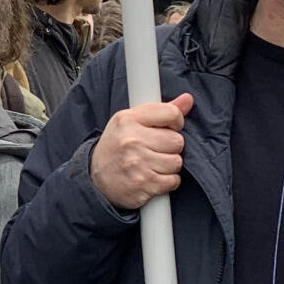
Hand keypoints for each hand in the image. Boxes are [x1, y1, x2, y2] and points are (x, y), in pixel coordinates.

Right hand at [92, 95, 194, 211]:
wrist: (95, 178)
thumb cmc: (116, 147)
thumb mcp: (130, 122)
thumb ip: (161, 111)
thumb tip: (188, 99)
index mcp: (128, 120)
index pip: (171, 113)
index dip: (176, 122)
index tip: (169, 128)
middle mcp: (131, 140)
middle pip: (177, 140)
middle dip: (171, 147)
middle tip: (156, 149)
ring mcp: (138, 163)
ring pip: (177, 161)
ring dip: (169, 165)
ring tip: (153, 164)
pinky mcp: (144, 184)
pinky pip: (174, 180)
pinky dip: (168, 181)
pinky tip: (154, 177)